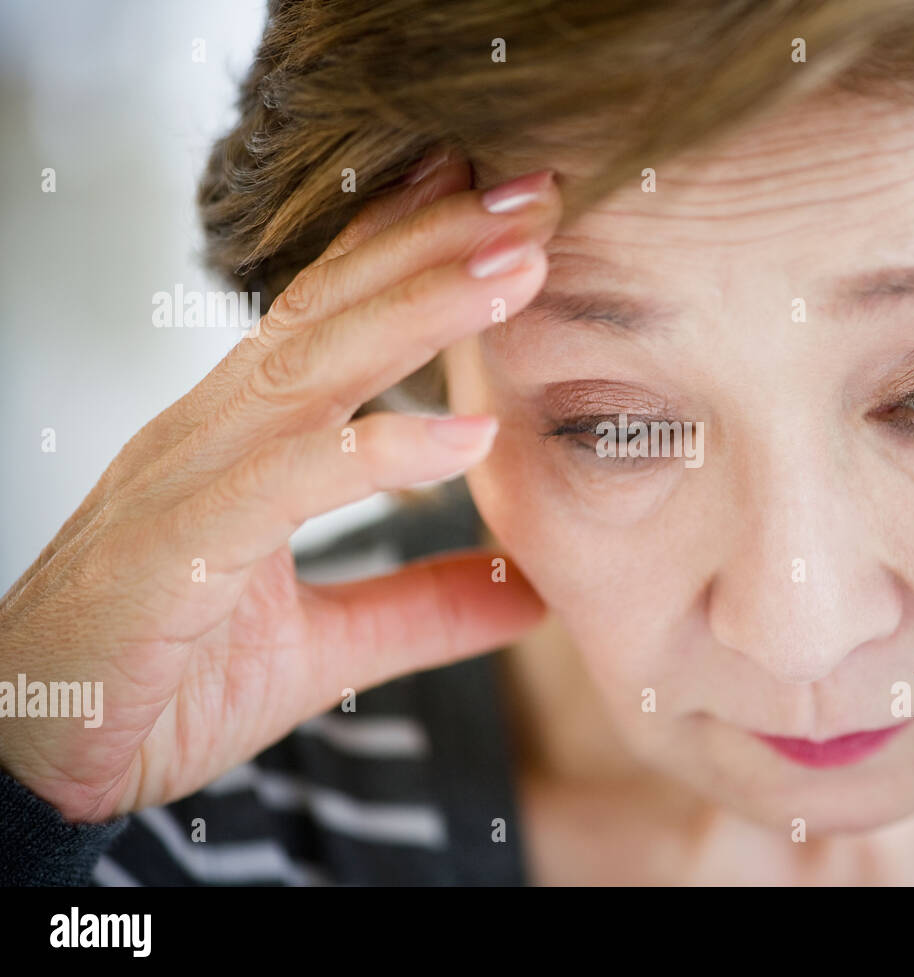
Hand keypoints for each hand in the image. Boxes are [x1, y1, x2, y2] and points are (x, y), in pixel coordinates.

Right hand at [0, 153, 559, 820]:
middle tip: (539, 193)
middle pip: (335, 311)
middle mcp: (211, 435)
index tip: (503, 206)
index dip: (413, 250)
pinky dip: (376, 451)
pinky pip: (283, 482)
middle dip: (438, 244)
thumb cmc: (157, 686)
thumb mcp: (324, 648)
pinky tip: (466, 435)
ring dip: (422, 310)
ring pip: (312, 368)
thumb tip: (531, 593)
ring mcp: (185, 481)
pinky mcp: (172, 551)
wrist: (27, 762)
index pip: (332, 315)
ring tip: (520, 269)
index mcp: (240, 440)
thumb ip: (423, 610)